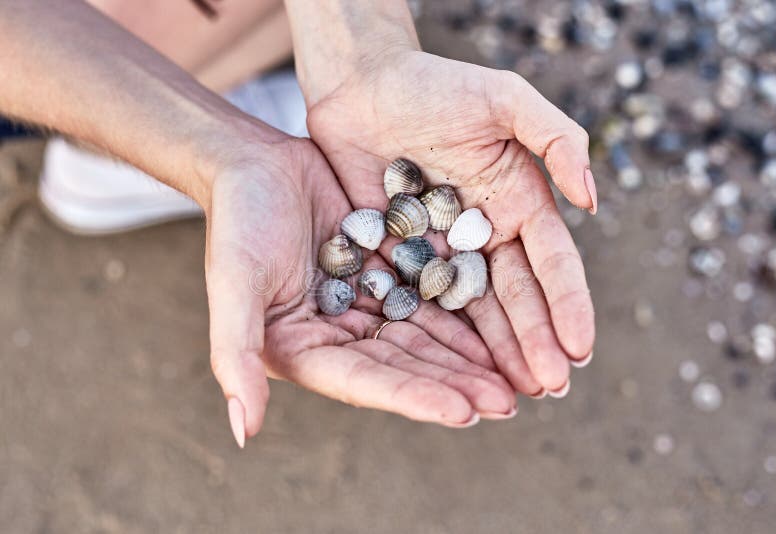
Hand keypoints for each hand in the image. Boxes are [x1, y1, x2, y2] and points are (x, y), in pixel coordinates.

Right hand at [204, 135, 516, 445]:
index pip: (365, 382)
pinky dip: (466, 314)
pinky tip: (504, 328)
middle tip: (508, 404)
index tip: (463, 413)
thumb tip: (241, 434)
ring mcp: (368, 305)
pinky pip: (433, 297)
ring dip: (470, 359)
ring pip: (427, 337)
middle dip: (456, 385)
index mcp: (305, 350)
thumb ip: (235, 356)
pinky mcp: (390, 273)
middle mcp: (341, 336)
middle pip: (406, 367)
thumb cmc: (236, 222)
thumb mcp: (234, 285)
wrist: (257, 164)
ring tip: (518, 378)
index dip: (414, 398)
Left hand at [305, 50, 595, 394]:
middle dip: (535, 342)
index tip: (580, 348)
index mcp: (519, 201)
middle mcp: (486, 233)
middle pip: (516, 296)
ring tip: (511, 395)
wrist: (363, 83)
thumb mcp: (503, 97)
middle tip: (550, 389)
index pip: (551, 262)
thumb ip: (554, 137)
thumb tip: (593, 198)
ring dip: (495, 352)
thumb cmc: (435, 84)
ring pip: (474, 310)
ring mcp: (444, 249)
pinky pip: (423, 302)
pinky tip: (452, 370)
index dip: (567, 305)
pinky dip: (440, 337)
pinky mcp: (402, 256)